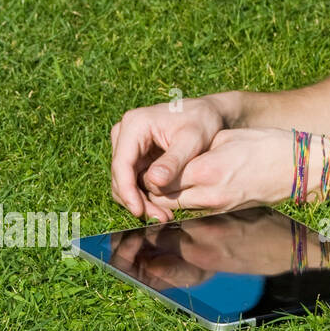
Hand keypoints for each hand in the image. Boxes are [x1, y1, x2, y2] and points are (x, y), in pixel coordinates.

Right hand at [111, 97, 226, 221]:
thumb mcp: (193, 139)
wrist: (208, 113)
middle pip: (121, 175)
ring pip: (125, 180)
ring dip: (140, 200)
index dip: (128, 191)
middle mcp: (125, 133)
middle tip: (159, 218)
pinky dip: (145, 194)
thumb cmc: (203, 121)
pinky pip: (134, 179)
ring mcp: (128, 144)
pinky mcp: (135, 154)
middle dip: (136, 200)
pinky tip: (162, 207)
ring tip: (163, 215)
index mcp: (135, 124)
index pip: (122, 164)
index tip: (139, 211)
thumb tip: (154, 182)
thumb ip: (174, 160)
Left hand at [141, 127, 300, 215]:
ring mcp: (218, 207)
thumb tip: (174, 159)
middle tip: (155, 172)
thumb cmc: (268, 146)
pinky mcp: (226, 212)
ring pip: (177, 207)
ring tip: (171, 179)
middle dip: (155, 188)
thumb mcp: (228, 139)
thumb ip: (197, 151)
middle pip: (164, 199)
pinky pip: (195, 209)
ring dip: (170, 196)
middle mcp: (208, 194)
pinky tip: (191, 186)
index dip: (151, 172)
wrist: (300, 167)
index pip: (160, 180)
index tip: (151, 162)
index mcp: (206, 171)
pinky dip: (187, 200)